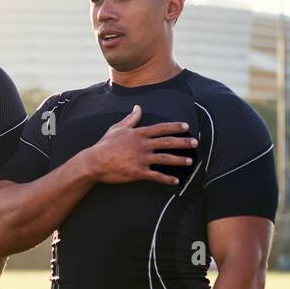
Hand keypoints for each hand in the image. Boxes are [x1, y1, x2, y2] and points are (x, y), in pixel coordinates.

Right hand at [82, 105, 197, 185]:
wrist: (94, 162)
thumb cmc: (105, 145)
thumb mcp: (117, 128)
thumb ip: (131, 119)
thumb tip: (138, 107)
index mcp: (139, 134)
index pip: (161, 128)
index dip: (175, 127)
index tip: (186, 126)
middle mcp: (143, 145)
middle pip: (167, 142)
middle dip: (183, 142)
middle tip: (195, 143)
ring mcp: (141, 159)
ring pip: (165, 159)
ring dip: (179, 160)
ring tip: (190, 161)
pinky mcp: (138, 172)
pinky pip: (156, 176)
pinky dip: (167, 179)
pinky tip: (176, 181)